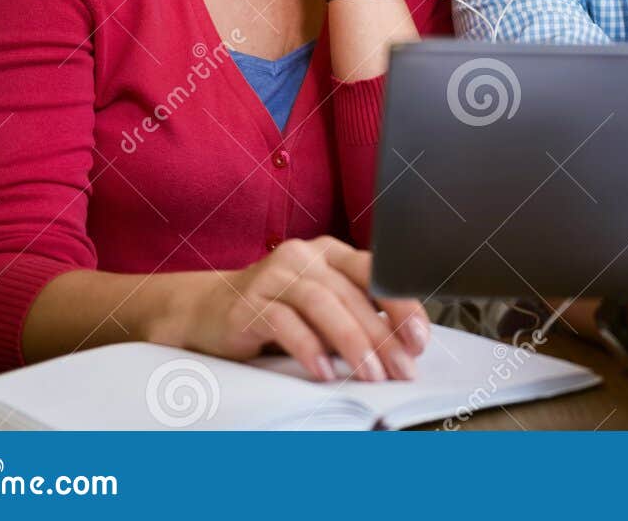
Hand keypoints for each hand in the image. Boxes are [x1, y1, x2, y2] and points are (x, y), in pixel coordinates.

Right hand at [169, 236, 430, 382]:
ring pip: (323, 305)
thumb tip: (405, 346)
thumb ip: (357, 315)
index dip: (401, 305)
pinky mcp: (248, 302)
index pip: (375, 271)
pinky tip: (324, 371)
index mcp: (330, 252)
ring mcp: (274, 275)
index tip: (420, 339)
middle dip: (382, 336)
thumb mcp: (323, 307)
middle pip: (352, 294)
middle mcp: (304, 256)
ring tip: (370, 375)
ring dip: (352, 343)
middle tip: (400, 369)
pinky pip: (284, 323)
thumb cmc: (278, 310)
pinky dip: (308, 348)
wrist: (208, 311)